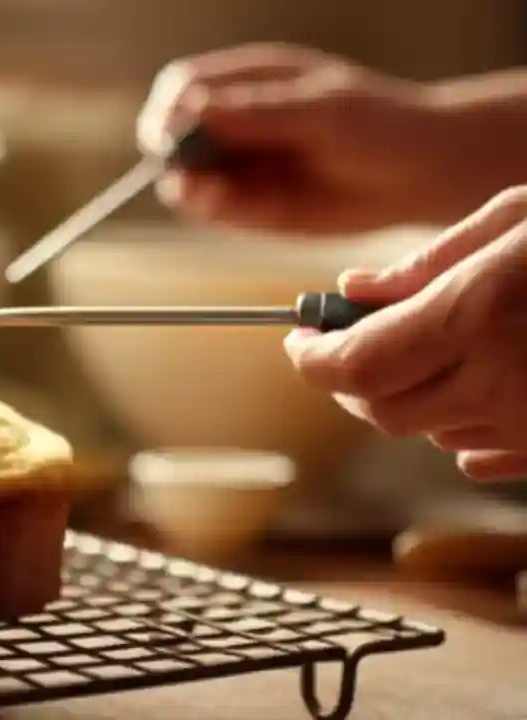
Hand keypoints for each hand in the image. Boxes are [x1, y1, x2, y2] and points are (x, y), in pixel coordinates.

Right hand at [137, 43, 452, 232]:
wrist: (421, 176)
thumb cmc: (381, 127)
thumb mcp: (322, 110)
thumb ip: (258, 111)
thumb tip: (192, 110)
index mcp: (247, 79)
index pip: (181, 86)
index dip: (167, 110)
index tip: (172, 138)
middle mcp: (234, 121)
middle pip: (171, 135)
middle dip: (175, 158)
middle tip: (194, 179)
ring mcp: (240, 165)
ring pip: (187, 178)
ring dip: (194, 192)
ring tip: (222, 199)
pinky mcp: (251, 205)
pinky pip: (215, 210)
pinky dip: (218, 213)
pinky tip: (246, 211)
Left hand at [284, 187, 526, 479]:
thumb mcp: (518, 217)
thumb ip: (428, 263)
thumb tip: (353, 291)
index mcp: (475, 318)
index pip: (352, 367)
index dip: (312, 358)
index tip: (301, 338)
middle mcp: (499, 382)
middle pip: (379, 409)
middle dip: (349, 378)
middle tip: (345, 341)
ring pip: (426, 433)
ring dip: (403, 397)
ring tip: (420, 349)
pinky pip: (483, 453)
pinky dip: (457, 425)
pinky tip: (470, 388)